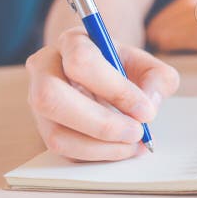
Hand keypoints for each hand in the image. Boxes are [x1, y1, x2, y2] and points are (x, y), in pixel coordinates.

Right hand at [26, 27, 179, 160]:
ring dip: (100, 147)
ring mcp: (38, 102)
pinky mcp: (44, 129)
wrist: (106, 78)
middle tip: (137, 132)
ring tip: (133, 145)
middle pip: (52, 98)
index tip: (146, 110)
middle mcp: (45, 69)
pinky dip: (96, 155)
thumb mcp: (149, 65)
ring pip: (56, 133)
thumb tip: (149, 104)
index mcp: (71, 42)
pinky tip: (122, 149)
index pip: (81, 62)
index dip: (115, 89)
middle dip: (101, 124)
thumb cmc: (124, 69)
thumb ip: (158, 79)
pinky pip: (63, 151)